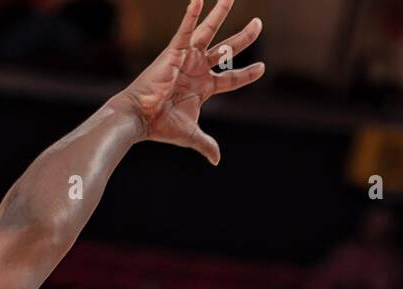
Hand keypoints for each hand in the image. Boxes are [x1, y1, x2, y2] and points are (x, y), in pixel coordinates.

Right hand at [110, 0, 264, 164]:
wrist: (140, 119)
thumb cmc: (160, 126)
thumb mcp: (190, 136)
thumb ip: (206, 144)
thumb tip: (216, 160)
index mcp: (203, 87)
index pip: (231, 78)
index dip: (247, 74)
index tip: (262, 68)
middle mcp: (197, 69)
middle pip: (227, 49)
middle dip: (244, 37)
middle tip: (259, 24)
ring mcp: (187, 58)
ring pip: (209, 32)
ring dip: (220, 14)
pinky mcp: (173, 52)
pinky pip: (185, 30)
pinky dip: (192, 15)